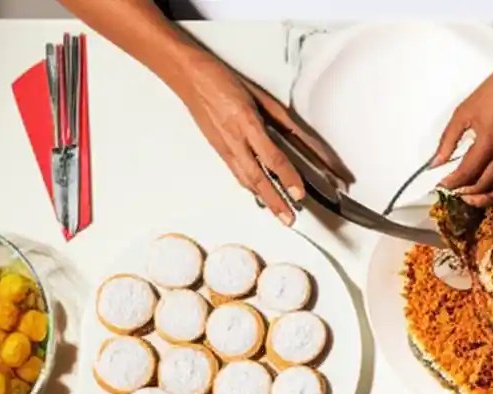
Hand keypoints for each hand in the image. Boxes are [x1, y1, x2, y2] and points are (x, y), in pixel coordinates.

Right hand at [172, 50, 346, 224]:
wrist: (188, 75)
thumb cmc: (223, 81)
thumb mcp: (260, 98)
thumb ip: (281, 120)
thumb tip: (304, 140)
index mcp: (246, 123)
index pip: (272, 157)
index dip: (287, 177)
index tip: (300, 193)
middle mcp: (234, 139)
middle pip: (259, 178)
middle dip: (275, 201)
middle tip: (289, 219)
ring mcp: (225, 146)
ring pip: (247, 180)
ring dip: (264, 199)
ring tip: (278, 214)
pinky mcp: (219, 149)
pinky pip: (238, 173)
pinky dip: (250, 187)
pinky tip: (258, 195)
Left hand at [432, 60, 492, 205]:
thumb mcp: (464, 111)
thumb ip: (448, 139)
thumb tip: (437, 161)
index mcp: (488, 140)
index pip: (467, 172)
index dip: (453, 182)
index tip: (444, 184)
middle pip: (485, 183)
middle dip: (468, 192)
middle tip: (456, 192)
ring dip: (490, 198)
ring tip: (476, 199)